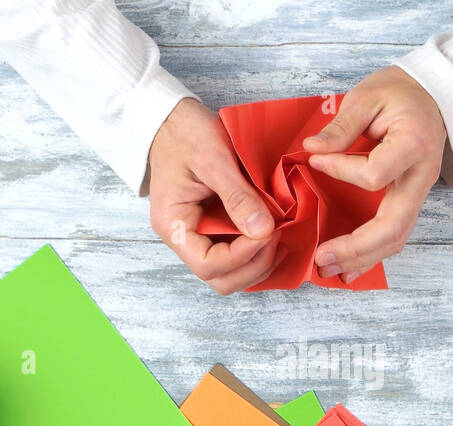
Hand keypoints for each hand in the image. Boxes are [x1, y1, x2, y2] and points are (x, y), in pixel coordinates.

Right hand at [148, 98, 282, 293]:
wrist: (171, 119)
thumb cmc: (185, 134)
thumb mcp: (213, 159)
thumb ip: (237, 197)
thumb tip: (263, 231)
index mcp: (173, 225)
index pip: (208, 265)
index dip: (242, 257)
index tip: (269, 233)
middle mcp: (183, 238)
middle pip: (219, 279)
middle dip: (253, 267)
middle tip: (279, 239)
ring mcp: (197, 236)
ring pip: (229, 273)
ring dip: (257, 263)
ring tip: (281, 239)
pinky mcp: (211, 228)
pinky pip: (233, 254)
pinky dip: (256, 253)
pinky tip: (274, 236)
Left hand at [303, 66, 445, 282]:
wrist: (432, 98)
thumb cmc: (400, 93)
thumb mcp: (368, 96)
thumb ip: (342, 126)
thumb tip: (312, 148)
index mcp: (414, 145)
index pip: (375, 174)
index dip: (341, 171)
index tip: (314, 159)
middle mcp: (421, 177)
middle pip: (393, 226)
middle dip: (355, 247)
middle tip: (321, 258)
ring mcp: (419, 194)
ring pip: (396, 238)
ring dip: (362, 259)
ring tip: (328, 270)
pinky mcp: (410, 202)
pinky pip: (395, 236)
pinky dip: (371, 256)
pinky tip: (349, 271)